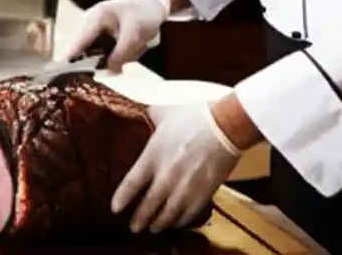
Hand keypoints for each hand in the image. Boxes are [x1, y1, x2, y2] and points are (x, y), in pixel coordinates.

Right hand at [60, 0, 170, 70]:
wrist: (153, 3)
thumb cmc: (143, 14)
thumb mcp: (135, 35)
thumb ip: (120, 55)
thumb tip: (108, 72)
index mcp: (94, 18)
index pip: (78, 43)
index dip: (69, 59)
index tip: (60, 74)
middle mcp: (90, 24)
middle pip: (89, 53)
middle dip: (108, 59)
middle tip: (130, 52)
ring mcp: (96, 31)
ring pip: (101, 55)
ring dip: (120, 56)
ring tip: (137, 43)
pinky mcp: (104, 37)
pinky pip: (109, 53)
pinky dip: (123, 54)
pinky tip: (135, 44)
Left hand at [112, 102, 240, 233]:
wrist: (225, 126)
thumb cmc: (193, 117)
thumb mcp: (163, 113)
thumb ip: (149, 117)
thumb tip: (141, 113)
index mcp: (152, 157)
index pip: (130, 184)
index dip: (121, 199)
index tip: (115, 209)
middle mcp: (166, 176)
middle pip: (148, 205)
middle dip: (140, 219)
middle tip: (134, 228)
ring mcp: (185, 187)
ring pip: (169, 214)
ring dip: (160, 224)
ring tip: (153, 229)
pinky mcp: (204, 192)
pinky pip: (190, 213)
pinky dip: (182, 220)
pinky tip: (178, 222)